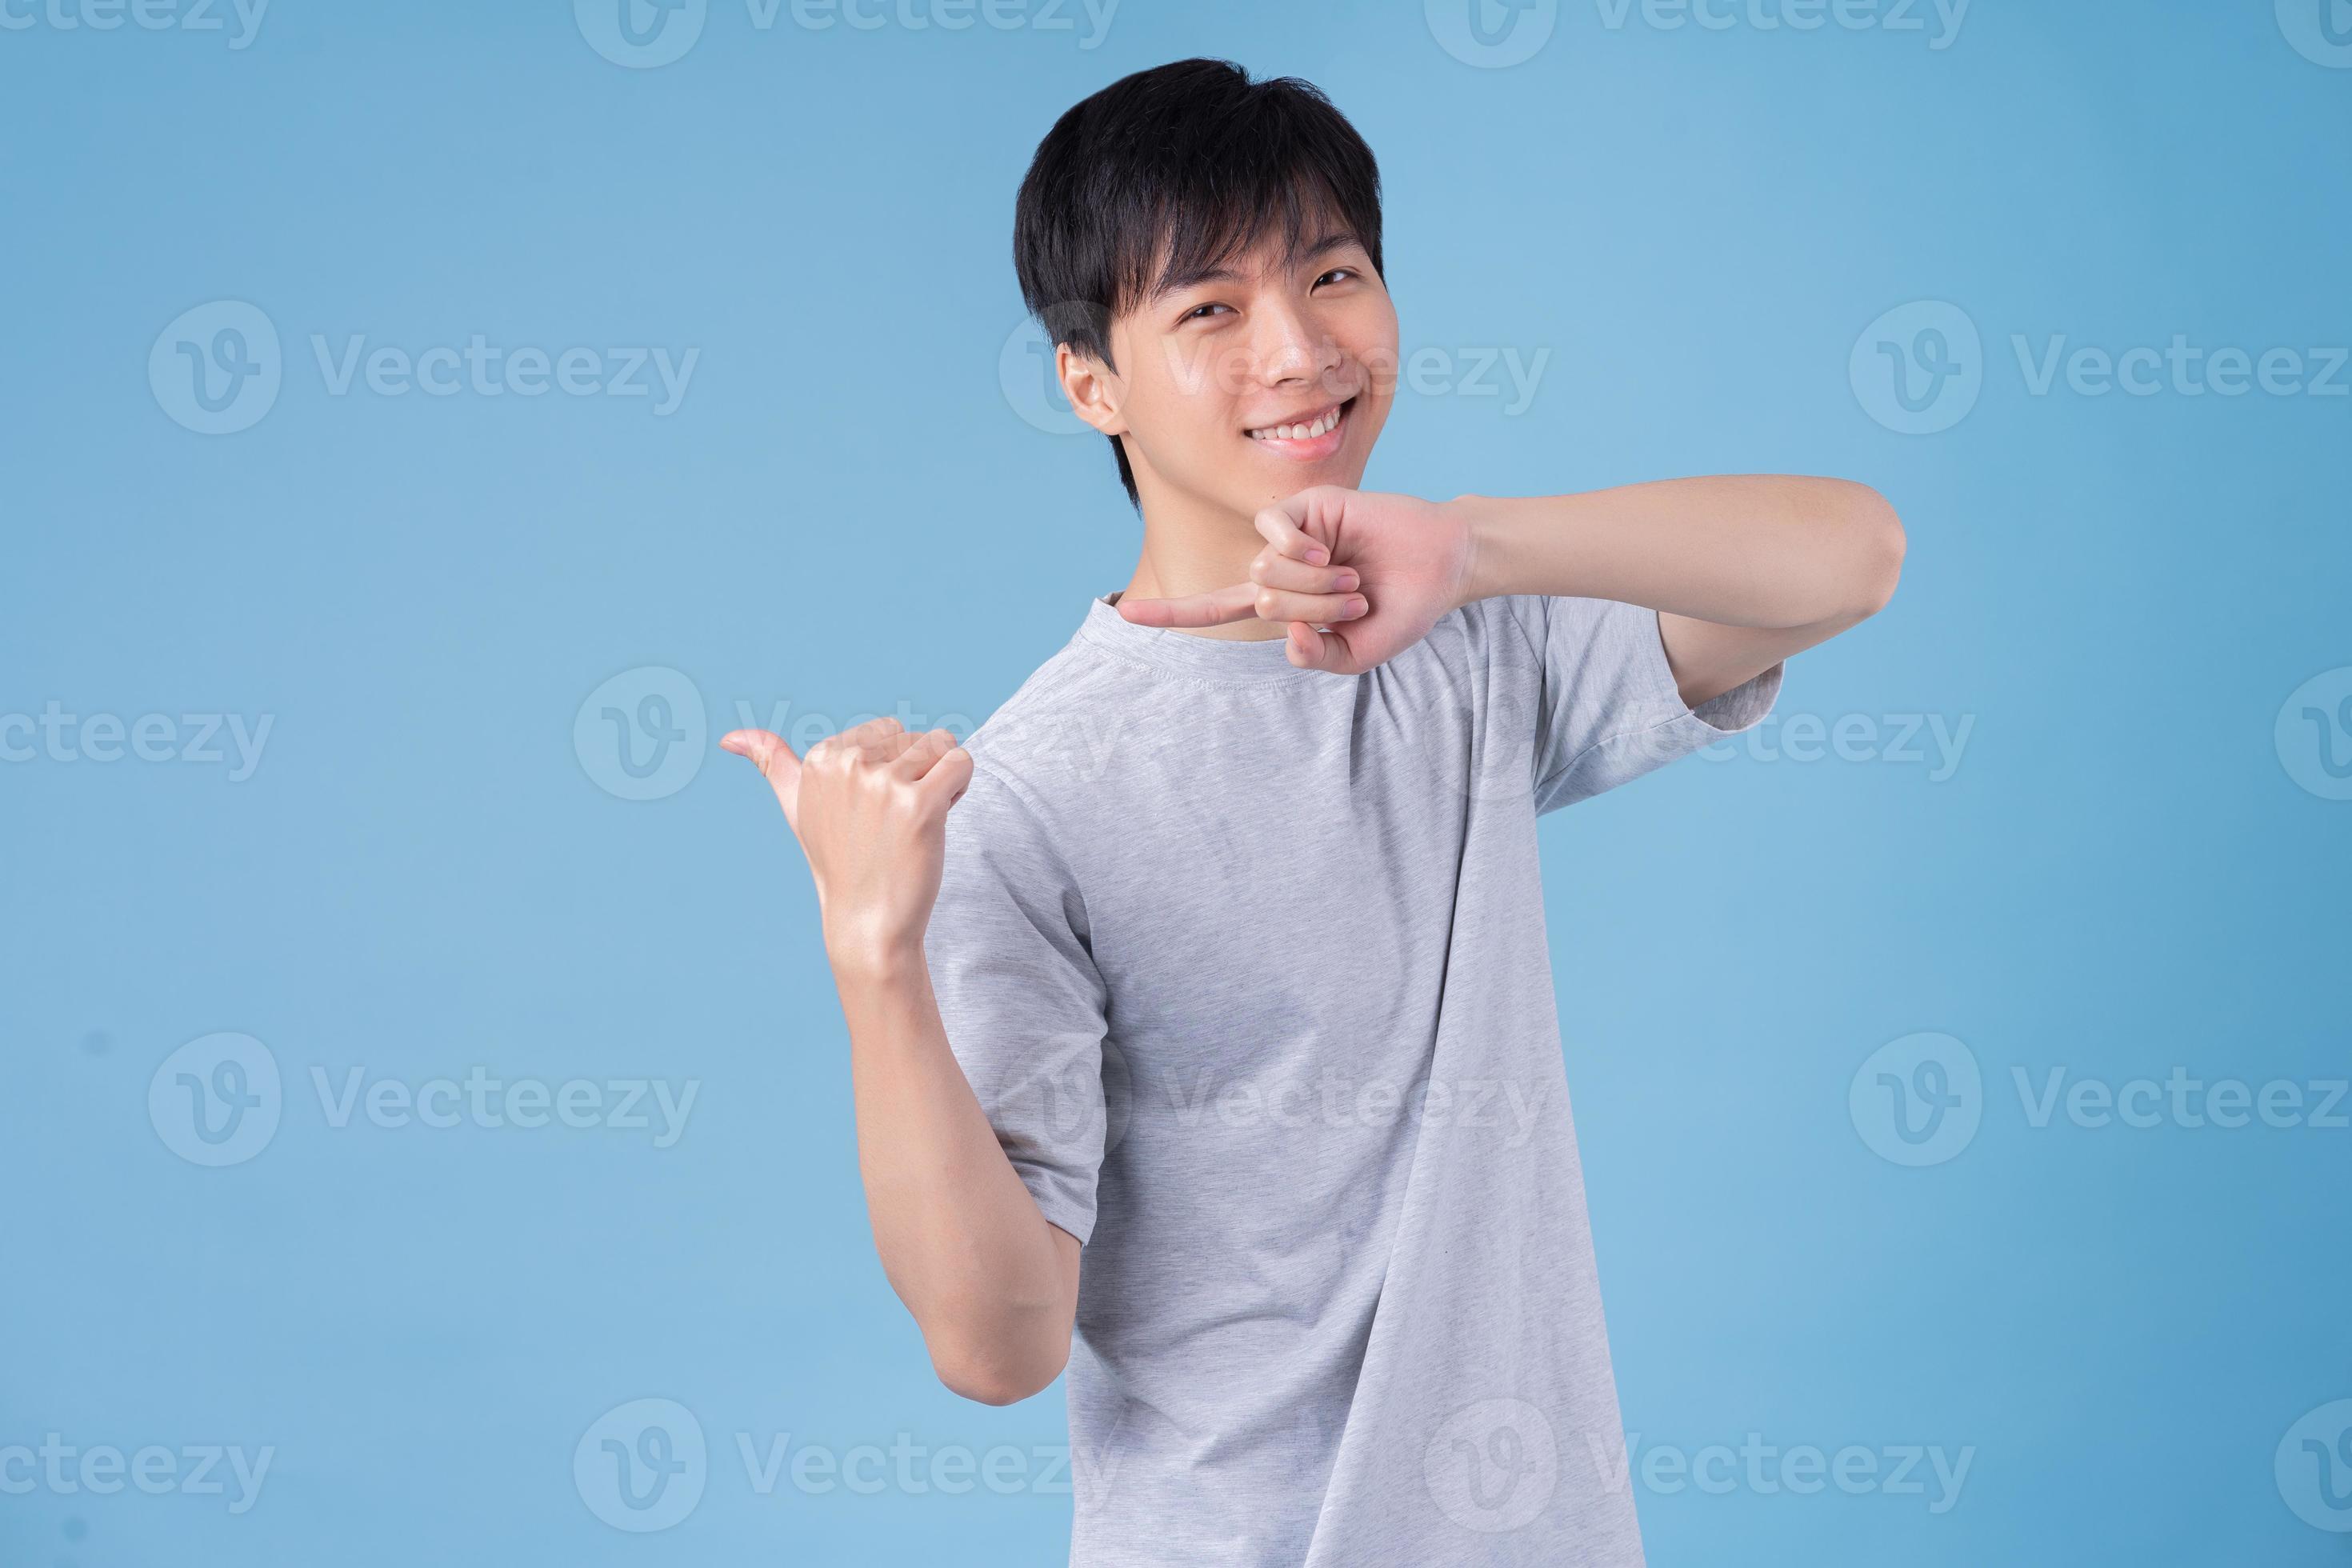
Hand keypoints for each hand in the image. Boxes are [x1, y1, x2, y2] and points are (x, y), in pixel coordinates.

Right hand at [720, 716, 974, 971]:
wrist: (867, 922)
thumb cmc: (839, 863)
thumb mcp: (797, 808)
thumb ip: (771, 764)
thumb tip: (729, 737)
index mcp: (820, 758)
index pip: (888, 730)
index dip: (893, 768)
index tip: (873, 809)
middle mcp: (847, 764)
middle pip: (917, 737)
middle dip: (919, 772)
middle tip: (895, 821)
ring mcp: (882, 783)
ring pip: (942, 746)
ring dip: (942, 781)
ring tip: (915, 822)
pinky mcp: (918, 802)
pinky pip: (961, 762)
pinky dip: (960, 787)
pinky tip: (939, 819)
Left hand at [1116, 486, 1475, 673]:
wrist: (1441, 567)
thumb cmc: (1399, 609)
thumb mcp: (1356, 655)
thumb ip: (1315, 657)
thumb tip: (1282, 630)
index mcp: (1281, 604)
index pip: (1215, 610)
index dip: (1171, 613)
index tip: (1124, 614)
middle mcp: (1276, 568)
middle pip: (1257, 601)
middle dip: (1312, 609)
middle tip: (1354, 599)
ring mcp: (1289, 536)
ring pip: (1265, 571)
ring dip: (1316, 586)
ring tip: (1353, 577)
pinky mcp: (1305, 506)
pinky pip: (1274, 532)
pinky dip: (1299, 550)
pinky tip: (1329, 550)